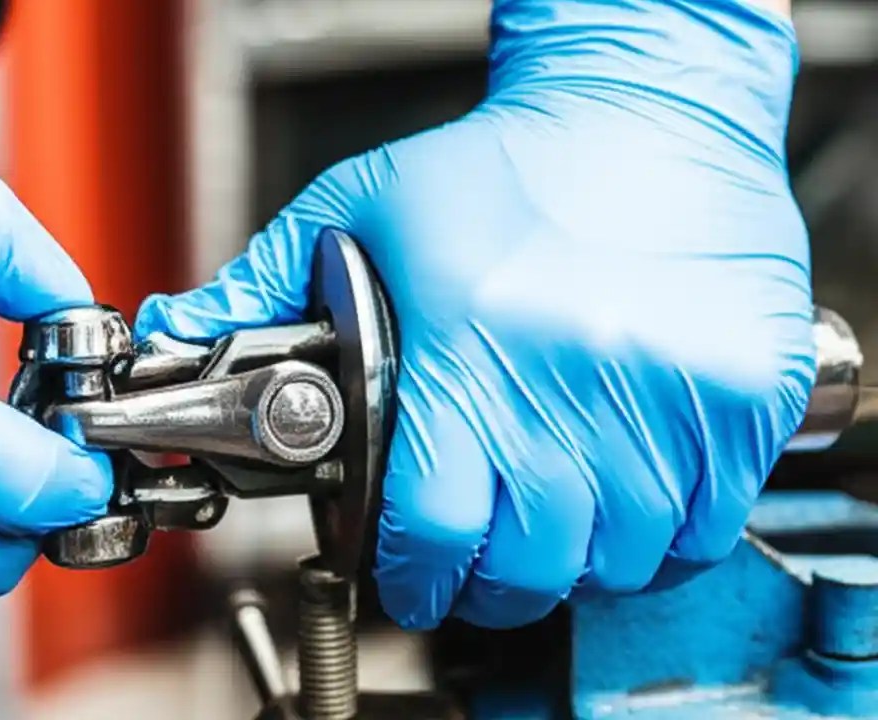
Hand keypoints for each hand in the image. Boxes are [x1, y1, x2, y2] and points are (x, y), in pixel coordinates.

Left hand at [136, 0, 814, 629]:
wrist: (646, 111)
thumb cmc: (499, 163)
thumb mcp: (356, 210)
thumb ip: (258, 287)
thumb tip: (180, 333)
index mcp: (470, 341)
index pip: (430, 527)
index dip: (408, 573)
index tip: (405, 574)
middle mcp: (576, 375)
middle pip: (527, 566)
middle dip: (482, 584)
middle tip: (468, 559)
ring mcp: (671, 393)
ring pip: (617, 561)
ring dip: (568, 563)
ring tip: (541, 520)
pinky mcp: (744, 396)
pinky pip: (703, 527)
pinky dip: (655, 541)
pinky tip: (619, 499)